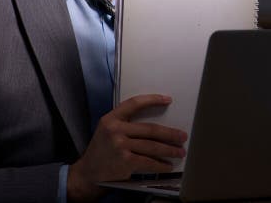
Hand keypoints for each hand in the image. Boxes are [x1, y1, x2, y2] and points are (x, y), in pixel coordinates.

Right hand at [67, 94, 187, 202]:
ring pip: (152, 146)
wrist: (88, 172)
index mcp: (111, 118)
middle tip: (182, 136)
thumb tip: (156, 123)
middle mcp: (115, 130)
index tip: (168, 100)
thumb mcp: (107, 129)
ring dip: (169, 150)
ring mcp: (120, 146)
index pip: (134, 103)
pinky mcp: (124, 161)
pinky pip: (148, 162)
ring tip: (179, 152)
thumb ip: (125, 122)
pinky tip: (167, 165)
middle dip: (170, 134)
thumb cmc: (102, 149)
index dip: (152, 100)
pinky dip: (160, 165)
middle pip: (150, 129)